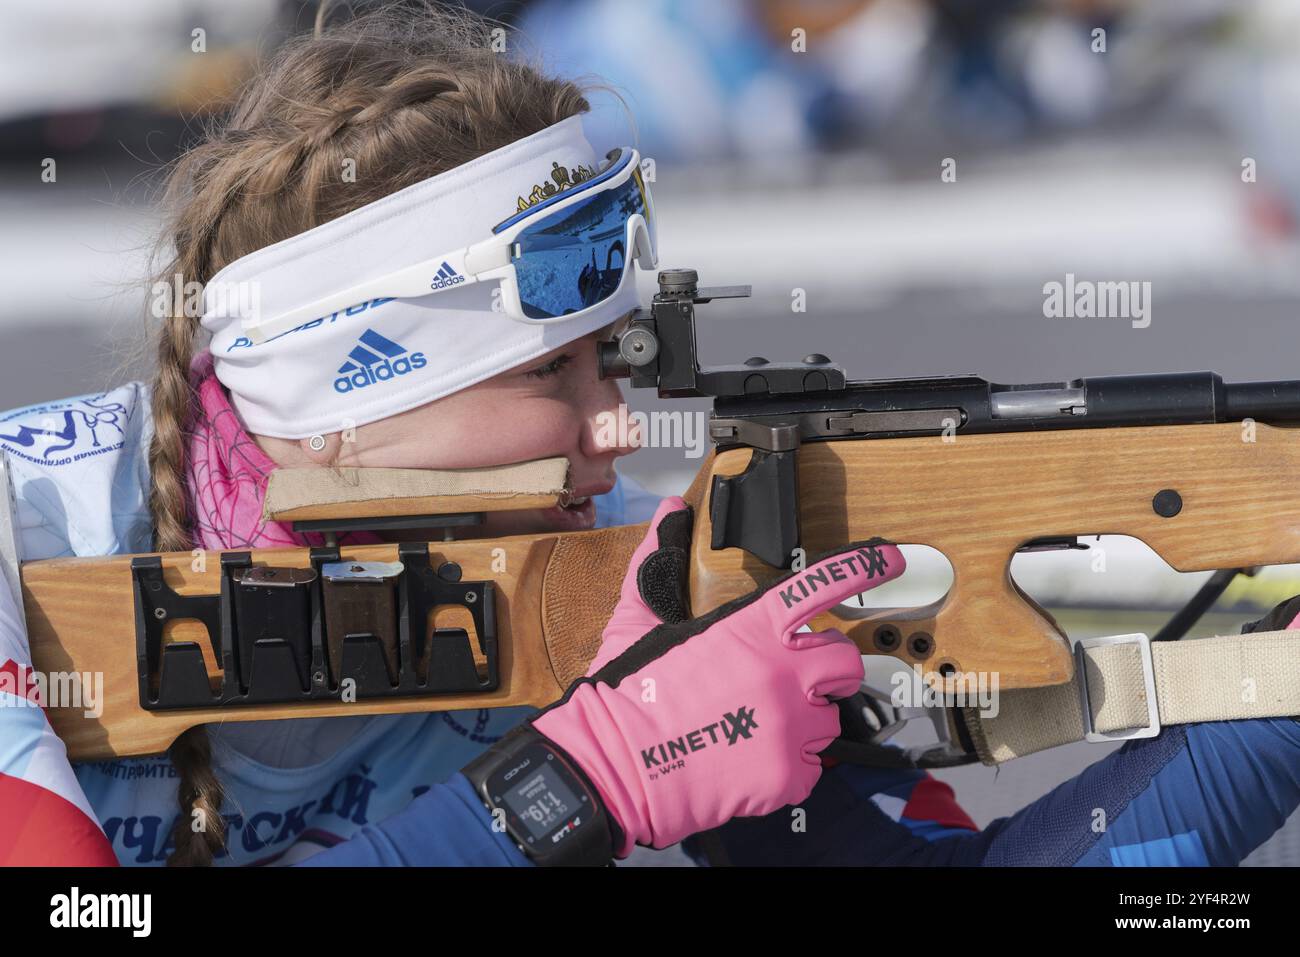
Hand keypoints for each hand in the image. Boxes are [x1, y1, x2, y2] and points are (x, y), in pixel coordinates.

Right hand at [533, 496, 905, 854]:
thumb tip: (670, 509)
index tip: (891, 560)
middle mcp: (781, 671)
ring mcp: (789, 725)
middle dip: (826, 669)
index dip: (862, 570)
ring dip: (802, 721)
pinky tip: (746, 759)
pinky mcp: (788, 775)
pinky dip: (788, 765)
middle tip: (791, 681)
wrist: (612, 769)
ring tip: (749, 727)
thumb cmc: (627, 693)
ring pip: (829, 717)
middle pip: (843, 660)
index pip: (820, 586)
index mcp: (750, 627)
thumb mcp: (639, 617)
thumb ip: (662, 558)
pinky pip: (811, 766)